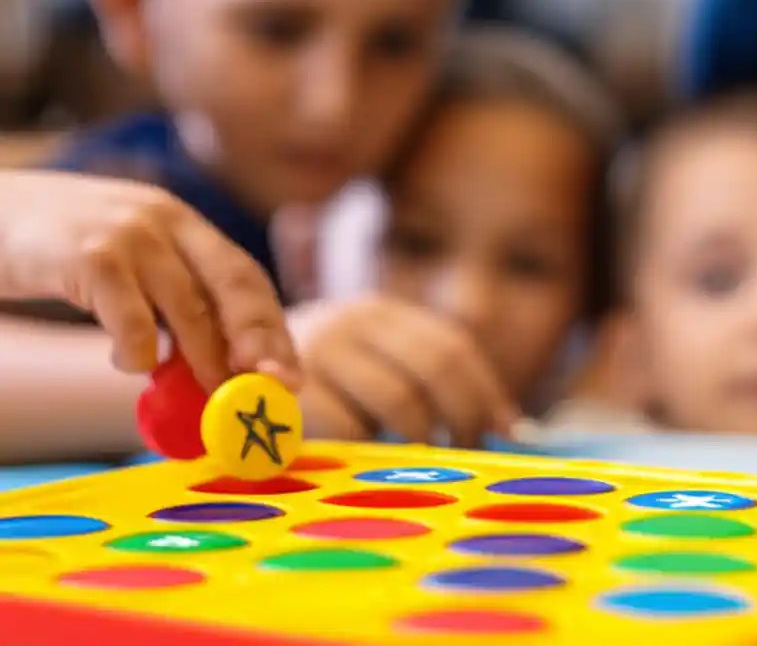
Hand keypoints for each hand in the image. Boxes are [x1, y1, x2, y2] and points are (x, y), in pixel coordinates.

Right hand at [0, 171, 299, 391]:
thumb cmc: (58, 252)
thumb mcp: (127, 267)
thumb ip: (166, 307)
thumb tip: (213, 377)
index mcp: (183, 224)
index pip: (246, 278)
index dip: (272, 329)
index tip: (289, 377)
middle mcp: (166, 220)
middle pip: (235, 284)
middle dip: (260, 342)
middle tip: (268, 388)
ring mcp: (130, 234)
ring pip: (190, 308)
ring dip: (206, 361)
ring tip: (208, 394)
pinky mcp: (91, 256)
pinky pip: (133, 320)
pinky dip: (139, 355)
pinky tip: (127, 364)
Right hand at [291, 295, 518, 447]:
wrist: (219, 385)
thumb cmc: (315, 389)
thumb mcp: (369, 368)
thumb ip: (426, 382)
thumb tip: (514, 431)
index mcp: (380, 312)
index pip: (452, 347)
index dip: (487, 393)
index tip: (508, 434)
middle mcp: (351, 320)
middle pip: (436, 368)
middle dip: (462, 417)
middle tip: (467, 454)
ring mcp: (317, 352)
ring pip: (400, 401)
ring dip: (421, 441)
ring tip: (422, 465)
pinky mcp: (288, 392)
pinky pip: (353, 431)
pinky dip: (371, 454)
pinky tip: (369, 467)